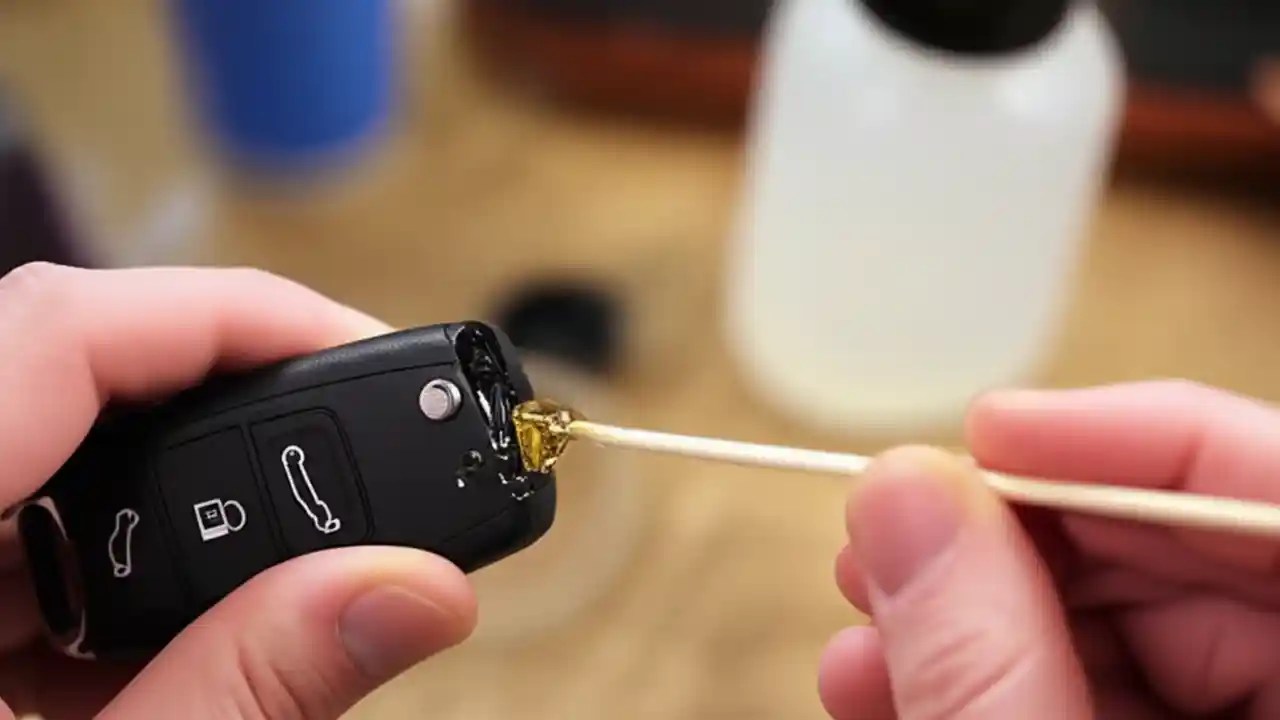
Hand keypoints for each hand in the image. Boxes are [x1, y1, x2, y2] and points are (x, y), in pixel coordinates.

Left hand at [0, 263, 476, 718]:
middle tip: (355, 457)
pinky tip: (191, 625)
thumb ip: (248, 688)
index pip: (61, 331)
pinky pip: (35, 503)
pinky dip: (140, 548)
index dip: (232, 314)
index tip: (366, 357)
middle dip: (241, 406)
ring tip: (288, 560)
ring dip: (199, 488)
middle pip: (77, 365)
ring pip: (70, 435)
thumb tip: (412, 588)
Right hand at [819, 381, 1279, 718]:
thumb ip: (985, 660)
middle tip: (889, 528)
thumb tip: (900, 488)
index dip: (1137, 441)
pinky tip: (886, 680)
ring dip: (973, 612)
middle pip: (1191, 554)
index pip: (1279, 495)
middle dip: (1018, 536)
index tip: (991, 428)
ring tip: (862, 626)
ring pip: (1130, 624)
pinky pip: (1099, 690)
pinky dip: (986, 677)